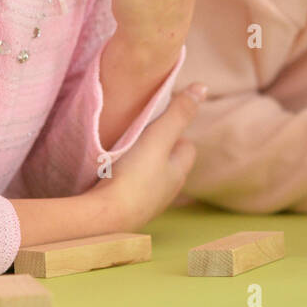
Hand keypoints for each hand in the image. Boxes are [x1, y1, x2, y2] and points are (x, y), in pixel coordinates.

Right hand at [89, 85, 203, 230]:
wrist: (103, 218)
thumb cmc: (134, 176)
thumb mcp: (158, 137)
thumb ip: (179, 113)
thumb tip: (203, 87)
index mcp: (178, 172)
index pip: (187, 146)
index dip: (177, 131)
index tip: (158, 121)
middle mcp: (166, 191)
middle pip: (167, 162)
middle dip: (157, 148)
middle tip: (138, 133)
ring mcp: (145, 204)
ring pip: (148, 177)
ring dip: (139, 164)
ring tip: (121, 151)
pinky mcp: (124, 212)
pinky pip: (128, 190)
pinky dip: (122, 179)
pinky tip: (107, 173)